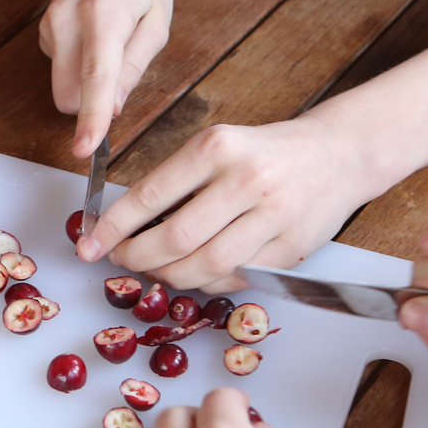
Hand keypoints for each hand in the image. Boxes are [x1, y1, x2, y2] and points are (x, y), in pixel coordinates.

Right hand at [42, 0, 171, 157]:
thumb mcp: (158, 18)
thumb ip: (135, 64)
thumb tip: (112, 106)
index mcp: (104, 15)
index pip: (95, 78)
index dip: (90, 118)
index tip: (85, 149)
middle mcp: (67, 21)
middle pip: (68, 95)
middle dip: (92, 103)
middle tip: (124, 70)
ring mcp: (49, 25)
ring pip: (63, 86)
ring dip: (87, 82)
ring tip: (114, 40)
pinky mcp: (43, 30)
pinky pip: (62, 69)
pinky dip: (79, 65)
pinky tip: (96, 33)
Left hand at [79, 116, 373, 292]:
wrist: (338, 154)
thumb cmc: (265, 153)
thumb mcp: (217, 146)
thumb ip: (177, 181)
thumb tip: (123, 224)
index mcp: (217, 148)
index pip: (150, 195)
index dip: (113, 227)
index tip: (90, 243)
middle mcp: (246, 181)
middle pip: (175, 239)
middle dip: (137, 258)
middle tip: (120, 260)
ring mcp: (273, 217)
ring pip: (205, 266)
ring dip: (170, 276)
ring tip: (156, 268)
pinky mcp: (292, 248)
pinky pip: (237, 276)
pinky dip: (208, 281)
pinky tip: (197, 271)